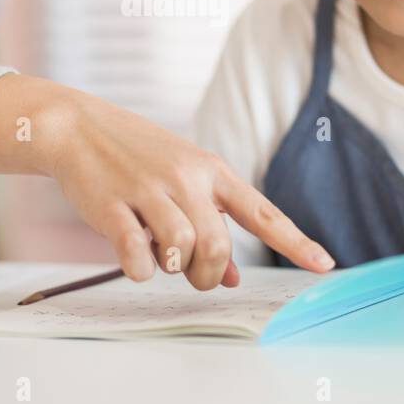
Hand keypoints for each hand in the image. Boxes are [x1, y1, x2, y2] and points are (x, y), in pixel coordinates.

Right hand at [0, 75, 335, 290]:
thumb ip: (211, 224)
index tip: (325, 266)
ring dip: (174, 268)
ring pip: (182, 252)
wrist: (78, 126)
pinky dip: (140, 269)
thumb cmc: (136, 157)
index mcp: (212, 171)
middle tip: (195, 274)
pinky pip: (138, 258)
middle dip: (209, 274)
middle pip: (218, 247)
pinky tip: (132, 256)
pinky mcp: (114, 207)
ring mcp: (150, 191)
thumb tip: (234, 276)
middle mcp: (187, 179)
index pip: (263, 212)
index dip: (296, 242)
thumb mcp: (181, 179)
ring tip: (160, 256)